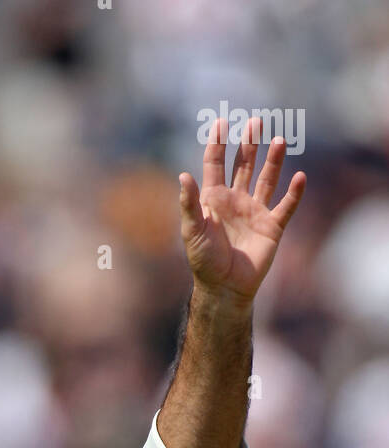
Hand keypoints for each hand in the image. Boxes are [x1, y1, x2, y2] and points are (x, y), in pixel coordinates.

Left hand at [178, 115, 306, 307]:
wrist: (224, 288)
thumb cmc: (204, 261)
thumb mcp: (192, 231)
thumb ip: (189, 203)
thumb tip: (183, 175)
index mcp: (214, 199)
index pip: (216, 164)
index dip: (217, 144)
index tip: (221, 122)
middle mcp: (236, 201)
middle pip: (244, 165)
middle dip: (249, 144)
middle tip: (255, 122)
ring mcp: (255, 212)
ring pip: (267, 179)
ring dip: (273, 161)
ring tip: (279, 140)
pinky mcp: (272, 227)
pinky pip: (286, 206)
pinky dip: (294, 193)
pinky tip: (300, 178)